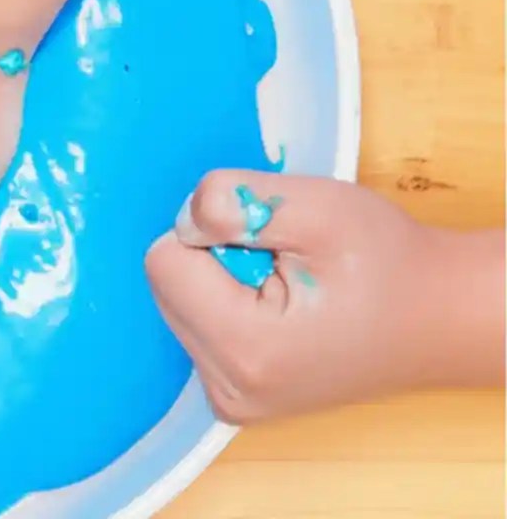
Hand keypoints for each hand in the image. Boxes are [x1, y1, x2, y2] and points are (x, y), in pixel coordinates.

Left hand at [144, 170, 500, 423]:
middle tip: (285, 265)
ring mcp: (230, 399)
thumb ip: (234, 203)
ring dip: (225, 281)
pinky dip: (232, 305)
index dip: (213, 232)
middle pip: (167, 285)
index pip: (163, 261)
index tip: (270, 243)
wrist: (440, 317)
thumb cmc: (388, 262)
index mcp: (244, 349)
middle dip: (217, 259)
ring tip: (291, 288)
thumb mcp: (318, 207)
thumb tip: (182, 219)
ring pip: (179, 302)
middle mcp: (227, 388)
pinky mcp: (234, 396)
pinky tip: (285, 309)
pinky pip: (198, 326)